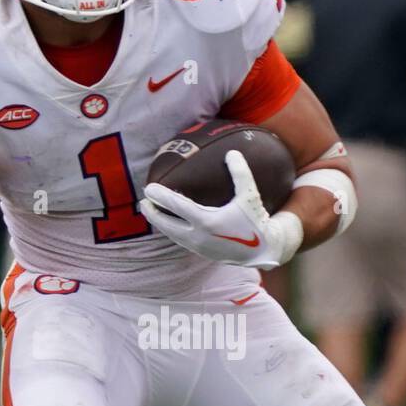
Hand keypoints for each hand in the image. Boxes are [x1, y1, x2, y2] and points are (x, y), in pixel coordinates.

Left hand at [141, 149, 301, 268]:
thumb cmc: (256, 220)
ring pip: (171, 234)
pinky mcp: (201, 252)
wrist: (263, 250)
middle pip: (166, 224)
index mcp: (207, 221)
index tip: (148, 188)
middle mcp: (199, 236)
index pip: (177, 207)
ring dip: (159, 223)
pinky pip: (180, 240)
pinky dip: (171, 230)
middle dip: (152, 213)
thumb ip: (241, 173)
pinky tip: (167, 222)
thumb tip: (231, 152)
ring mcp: (198, 247)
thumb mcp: (250, 195)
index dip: (161, 196)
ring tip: (150, 211)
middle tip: (142, 201)